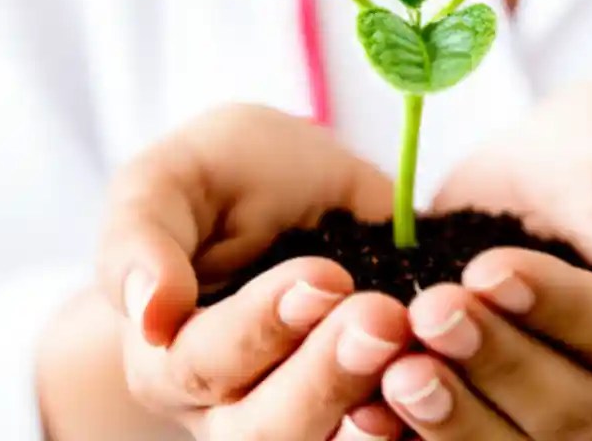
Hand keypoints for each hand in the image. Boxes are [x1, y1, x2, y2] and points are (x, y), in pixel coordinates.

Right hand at [97, 105, 410, 439]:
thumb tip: (148, 312)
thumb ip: (141, 238)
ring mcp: (300, 419)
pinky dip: (420, 423)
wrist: (295, 184)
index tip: (323, 275)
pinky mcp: (367, 413)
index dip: (262, 328)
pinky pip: (390, 438)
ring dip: (375, 410)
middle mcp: (227, 408)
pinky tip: (450, 379)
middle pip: (266, 433)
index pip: (204, 365)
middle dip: (326, 379)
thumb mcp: (168, 180)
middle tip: (381, 318)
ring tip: (416, 345)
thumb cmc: (219, 177)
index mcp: (165, 355)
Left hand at [382, 81, 591, 438]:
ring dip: (453, 415)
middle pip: (568, 405)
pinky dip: (408, 432)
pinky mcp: (488, 405)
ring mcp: (552, 407)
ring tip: (397, 372)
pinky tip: (367, 404)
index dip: (560, 309)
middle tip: (430, 313)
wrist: (550, 171)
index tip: (488, 269)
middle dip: (495, 361)